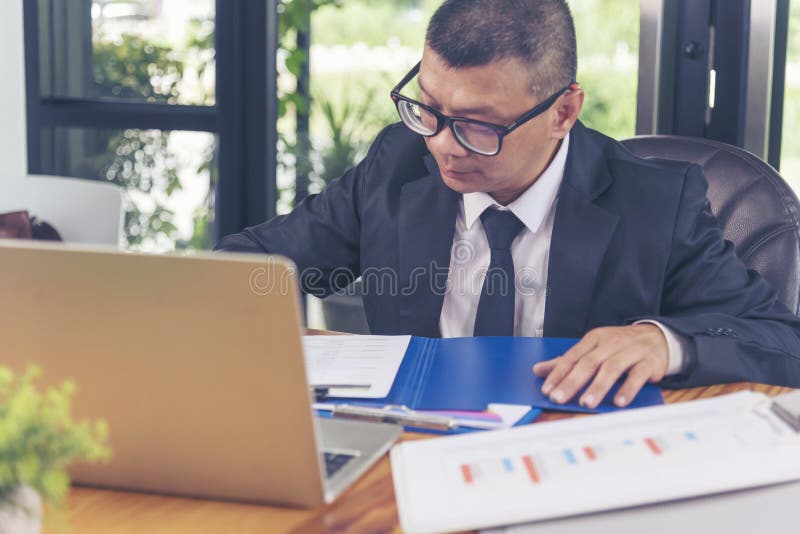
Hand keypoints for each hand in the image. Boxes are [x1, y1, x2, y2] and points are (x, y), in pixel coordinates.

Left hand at [532, 324, 668, 408]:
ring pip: (611, 368)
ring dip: (598, 387)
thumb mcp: (594, 349)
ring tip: (586, 403)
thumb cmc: (620, 347)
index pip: (572, 356)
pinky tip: (618, 402)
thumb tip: (538, 370)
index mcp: (594, 339)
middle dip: (572, 382)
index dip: (558, 373)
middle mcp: (611, 343)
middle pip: (588, 363)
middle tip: (560, 398)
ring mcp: (631, 351)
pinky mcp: (649, 362)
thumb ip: (568, 361)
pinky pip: (637, 376)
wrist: (657, 337)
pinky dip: (627, 389)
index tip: (547, 389)